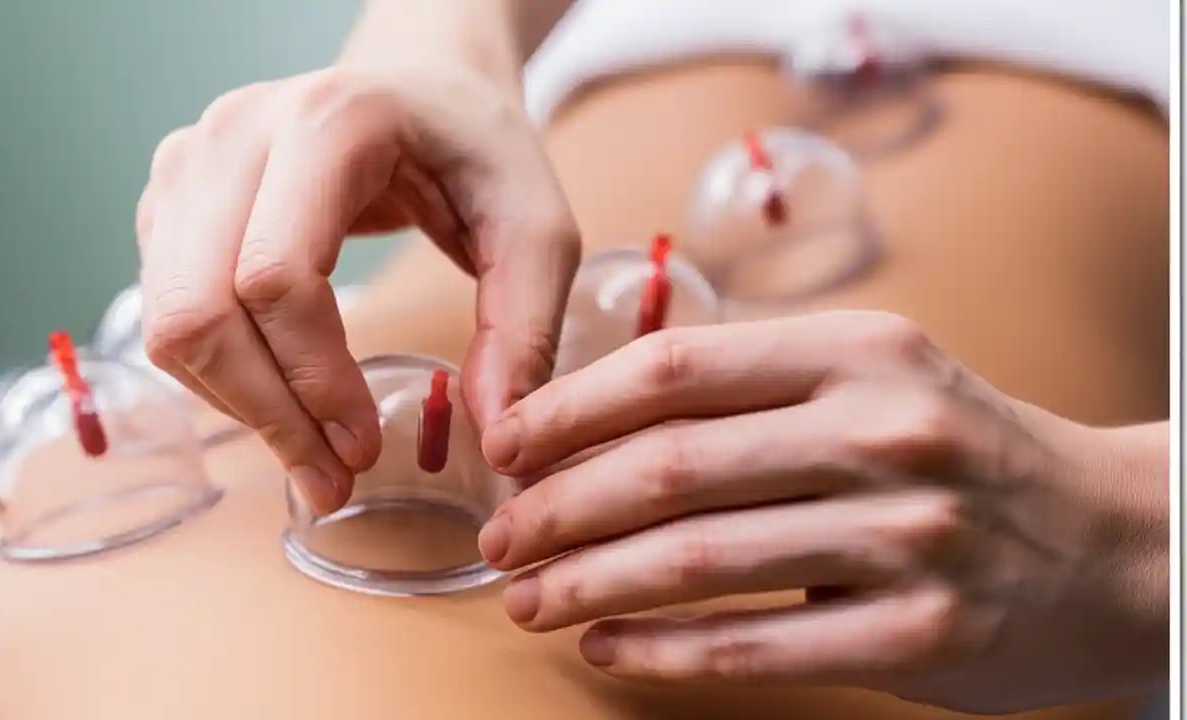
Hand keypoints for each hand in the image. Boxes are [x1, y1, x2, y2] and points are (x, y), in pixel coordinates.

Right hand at [135, 60, 577, 512]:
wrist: (420, 82)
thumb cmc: (476, 147)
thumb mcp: (537, 227)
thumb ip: (525, 327)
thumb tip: (496, 434)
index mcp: (327, 122)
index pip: (275, 274)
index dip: (313, 379)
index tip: (366, 446)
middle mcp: (236, 133)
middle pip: (199, 309)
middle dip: (266, 414)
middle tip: (333, 479)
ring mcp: (191, 164)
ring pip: (168, 323)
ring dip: (238, 408)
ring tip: (315, 459)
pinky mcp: (173, 202)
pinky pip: (166, 315)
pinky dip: (220, 378)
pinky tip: (284, 405)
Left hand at [477, 311, 1166, 712]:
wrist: (1122, 544)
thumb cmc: (964, 453)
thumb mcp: (878, 380)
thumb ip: (754, 389)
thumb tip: (590, 425)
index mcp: (860, 352)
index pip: (676, 367)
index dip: (569, 407)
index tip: (506, 444)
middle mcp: (885, 431)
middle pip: (671, 466)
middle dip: (558, 507)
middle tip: (499, 536)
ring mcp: (909, 537)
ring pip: (699, 558)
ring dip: (589, 582)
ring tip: (527, 597)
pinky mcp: (921, 635)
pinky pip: (756, 643)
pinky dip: (663, 649)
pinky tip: (606, 646)